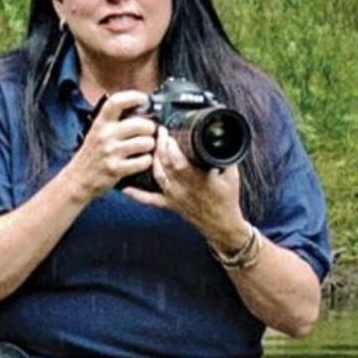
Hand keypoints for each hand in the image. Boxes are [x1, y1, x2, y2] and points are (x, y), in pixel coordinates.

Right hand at [65, 91, 157, 197]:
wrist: (78, 178)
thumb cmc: (92, 154)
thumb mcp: (97, 132)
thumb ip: (114, 121)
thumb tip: (138, 109)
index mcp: (100, 123)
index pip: (117, 102)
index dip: (133, 97)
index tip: (144, 99)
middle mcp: (105, 135)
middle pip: (139, 124)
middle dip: (150, 128)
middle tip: (150, 132)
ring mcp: (111, 152)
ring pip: (145, 142)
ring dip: (150, 145)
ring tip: (146, 148)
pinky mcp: (117, 169)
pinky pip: (143, 161)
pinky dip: (147, 161)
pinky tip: (142, 160)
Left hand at [123, 127, 249, 250]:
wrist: (222, 225)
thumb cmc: (227, 201)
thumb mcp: (232, 175)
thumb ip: (225, 156)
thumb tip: (221, 138)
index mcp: (198, 180)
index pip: (178, 160)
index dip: (170, 145)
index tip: (169, 132)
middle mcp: (183, 188)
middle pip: (164, 164)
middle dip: (159, 145)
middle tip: (159, 131)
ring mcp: (174, 197)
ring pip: (157, 175)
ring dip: (151, 159)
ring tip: (151, 146)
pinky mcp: (170, 204)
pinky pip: (150, 199)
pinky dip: (137, 194)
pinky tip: (125, 188)